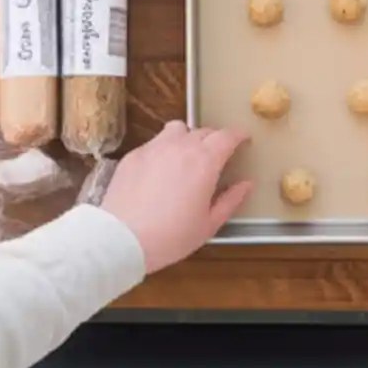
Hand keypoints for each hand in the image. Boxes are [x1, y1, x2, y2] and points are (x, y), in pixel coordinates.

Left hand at [102, 121, 252, 273]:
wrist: (121, 238)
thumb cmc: (170, 236)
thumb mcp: (208, 224)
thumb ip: (231, 200)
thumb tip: (246, 184)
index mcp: (204, 161)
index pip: (227, 136)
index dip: (238, 135)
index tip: (243, 140)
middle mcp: (180, 146)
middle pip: (204, 130)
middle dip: (215, 139)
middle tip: (217, 155)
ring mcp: (154, 148)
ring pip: (177, 129)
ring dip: (188, 137)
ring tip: (187, 156)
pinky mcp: (133, 155)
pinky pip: (155, 143)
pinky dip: (164, 149)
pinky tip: (161, 170)